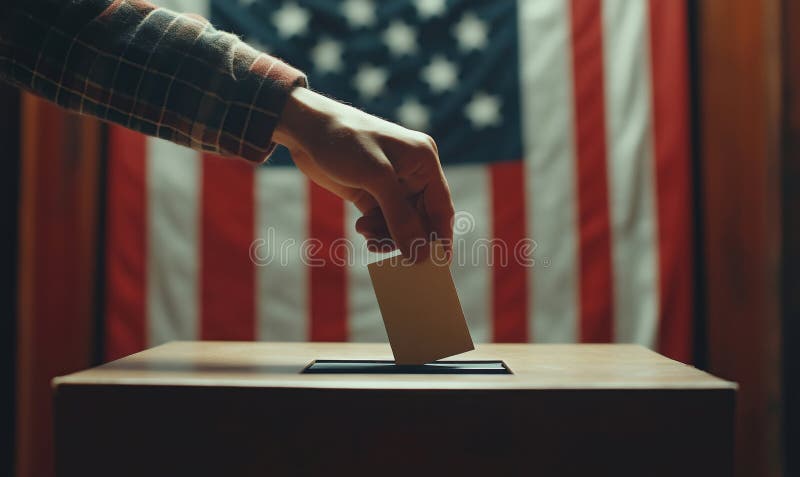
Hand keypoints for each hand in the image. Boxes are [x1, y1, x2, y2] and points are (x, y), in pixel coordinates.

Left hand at [273, 87, 453, 259]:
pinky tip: (362, 228)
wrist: (305, 128)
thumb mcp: (376, 177)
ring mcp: (391, 184)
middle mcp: (412, 173)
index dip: (441, 237)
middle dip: (408, 238)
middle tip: (397, 259)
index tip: (439, 265)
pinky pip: (382, 221)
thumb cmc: (345, 141)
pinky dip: (375, 230)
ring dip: (387, 235)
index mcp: (424, 161)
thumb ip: (400, 217)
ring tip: (368, 235)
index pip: (441, 207)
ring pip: (400, 224)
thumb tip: (421, 254)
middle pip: (421, 219)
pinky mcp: (371, 192)